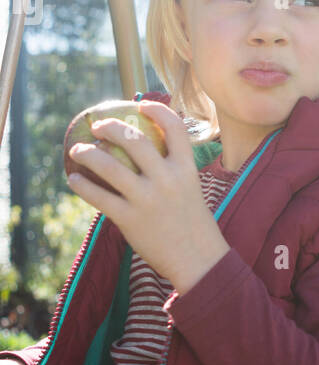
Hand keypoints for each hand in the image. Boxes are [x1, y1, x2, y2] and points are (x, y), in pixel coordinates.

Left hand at [65, 100, 229, 289]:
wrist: (198, 260)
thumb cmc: (194, 225)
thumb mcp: (191, 190)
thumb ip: (173, 171)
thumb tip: (148, 153)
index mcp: (186, 169)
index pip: (174, 128)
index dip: (157, 110)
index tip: (141, 104)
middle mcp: (167, 179)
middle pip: (134, 140)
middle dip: (110, 127)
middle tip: (97, 127)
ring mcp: (147, 199)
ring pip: (109, 166)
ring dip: (87, 154)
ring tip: (78, 150)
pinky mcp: (130, 219)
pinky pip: (98, 196)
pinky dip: (82, 186)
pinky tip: (74, 180)